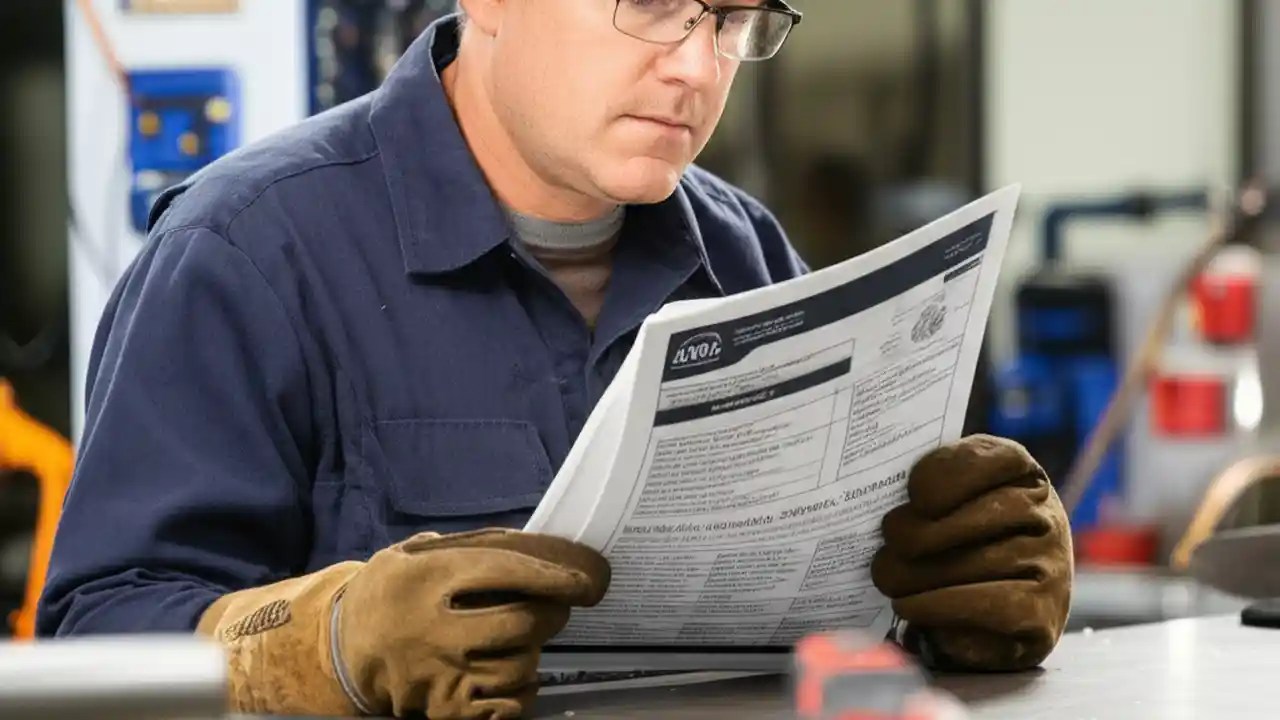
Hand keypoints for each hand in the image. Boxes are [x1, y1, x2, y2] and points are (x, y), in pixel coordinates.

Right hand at [337, 529, 609, 717]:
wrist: (341, 651)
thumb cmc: (390, 592)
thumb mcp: (412, 553)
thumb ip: (467, 546)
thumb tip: (531, 543)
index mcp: (427, 579)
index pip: (506, 573)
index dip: (553, 576)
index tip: (585, 581)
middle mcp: (434, 629)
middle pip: (522, 625)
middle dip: (552, 614)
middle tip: (556, 606)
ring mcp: (440, 674)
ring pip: (520, 667)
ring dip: (535, 650)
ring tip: (525, 637)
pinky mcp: (444, 708)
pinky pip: (508, 705)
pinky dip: (523, 688)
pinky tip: (514, 671)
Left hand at [871, 435, 1071, 671]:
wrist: (996, 613)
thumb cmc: (956, 544)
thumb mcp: (945, 503)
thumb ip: (926, 488)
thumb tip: (883, 496)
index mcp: (1021, 475)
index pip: (1000, 459)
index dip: (955, 473)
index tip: (915, 495)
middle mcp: (1045, 516)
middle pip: (984, 515)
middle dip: (921, 531)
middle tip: (888, 541)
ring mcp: (1051, 566)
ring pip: (977, 564)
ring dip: (919, 574)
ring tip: (887, 578)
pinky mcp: (1042, 615)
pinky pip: (986, 606)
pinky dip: (938, 606)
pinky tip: (908, 605)